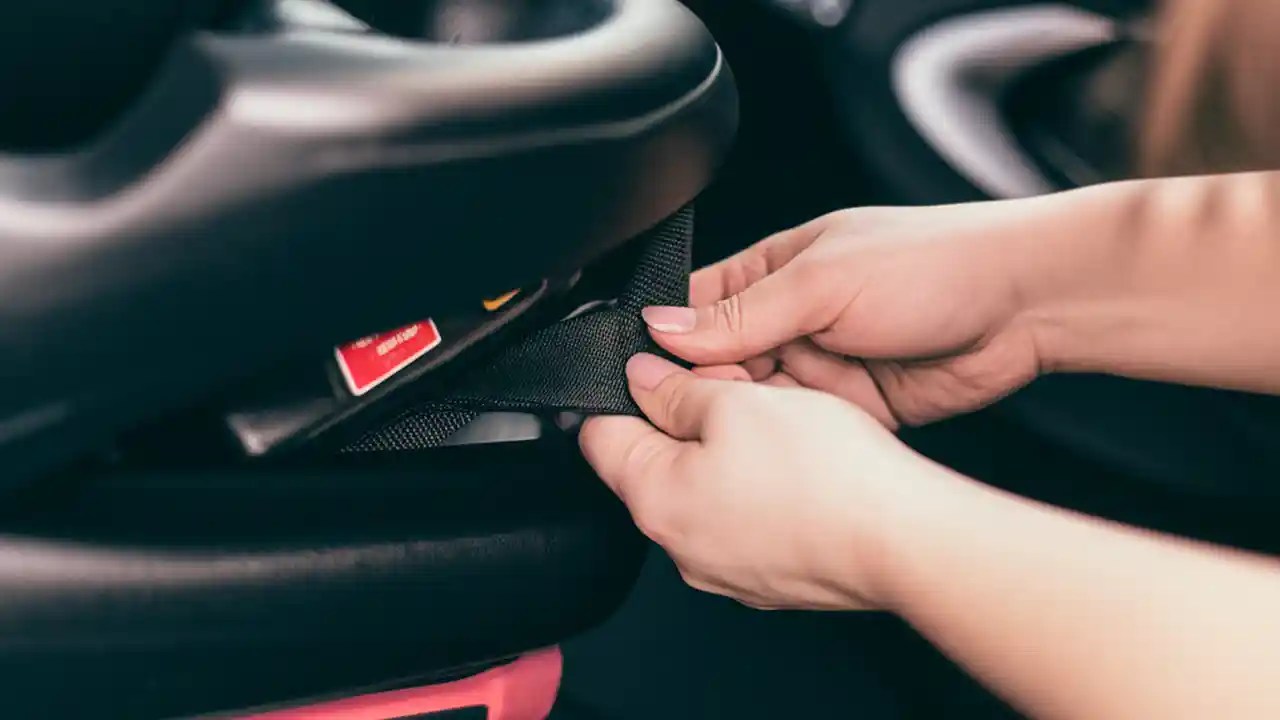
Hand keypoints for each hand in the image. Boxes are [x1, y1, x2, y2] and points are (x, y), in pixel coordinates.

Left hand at [578, 352, 949, 610]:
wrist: (904, 540)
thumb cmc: (824, 474)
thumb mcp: (736, 401)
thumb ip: (675, 388)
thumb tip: (640, 378)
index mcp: (655, 500)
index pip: (600, 436)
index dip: (624, 389)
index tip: (659, 366)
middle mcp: (680, 548)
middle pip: (652, 464)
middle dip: (682, 418)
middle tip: (732, 387)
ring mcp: (727, 570)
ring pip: (703, 491)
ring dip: (724, 451)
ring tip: (773, 425)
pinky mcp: (770, 577)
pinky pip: (744, 520)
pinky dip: (758, 489)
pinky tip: (797, 467)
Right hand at [640, 201, 1077, 426]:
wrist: (1028, 303)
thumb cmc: (935, 262)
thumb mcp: (822, 281)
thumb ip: (742, 313)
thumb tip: (662, 328)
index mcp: (771, 272)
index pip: (694, 312)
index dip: (665, 347)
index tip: (643, 380)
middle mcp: (789, 320)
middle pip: (718, 369)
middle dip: (706, 393)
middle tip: (696, 413)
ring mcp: (821, 367)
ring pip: (757, 407)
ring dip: (748, 422)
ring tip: (738, 434)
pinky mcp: (852, 409)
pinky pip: (804, 433)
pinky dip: (791, 443)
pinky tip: (779, 452)